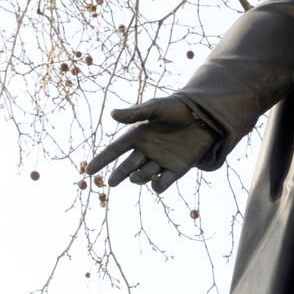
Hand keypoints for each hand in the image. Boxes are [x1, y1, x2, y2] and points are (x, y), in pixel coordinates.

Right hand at [86, 96, 218, 193]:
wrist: (204, 116)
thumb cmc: (177, 108)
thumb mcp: (155, 108)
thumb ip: (135, 114)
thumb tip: (112, 114)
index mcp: (137, 135)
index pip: (115, 150)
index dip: (102, 160)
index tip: (89, 171)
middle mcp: (147, 150)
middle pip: (127, 167)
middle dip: (119, 175)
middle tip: (111, 182)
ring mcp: (160, 161)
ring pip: (143, 176)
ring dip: (139, 177)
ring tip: (137, 175)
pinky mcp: (176, 169)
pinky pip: (162, 183)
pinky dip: (158, 185)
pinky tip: (155, 180)